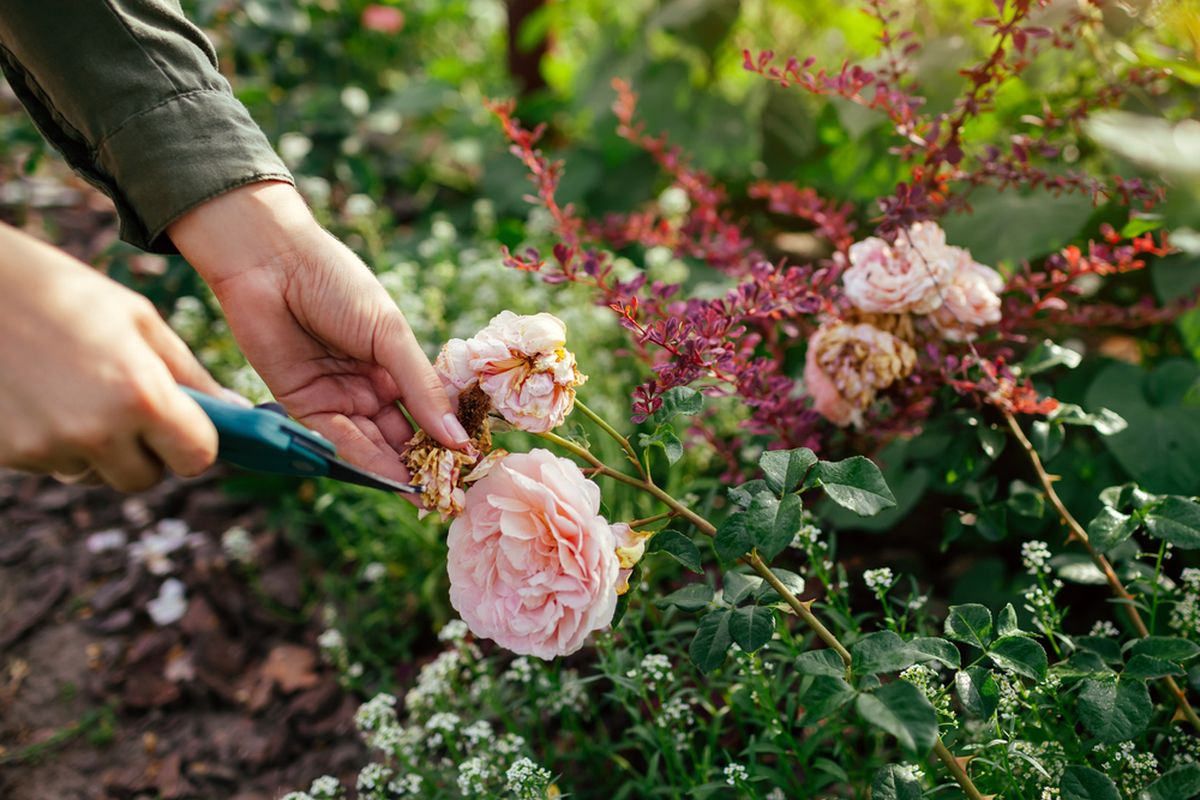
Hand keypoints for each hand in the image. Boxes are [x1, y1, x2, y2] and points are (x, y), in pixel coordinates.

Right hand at [0, 224, 221, 490]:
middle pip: (145, 478)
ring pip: (95, 474)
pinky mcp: (10, 454)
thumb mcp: (136, 319)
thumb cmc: (59, 290)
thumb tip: (234, 412)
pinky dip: (54, 441)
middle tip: (127, 406)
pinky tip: (39, 394)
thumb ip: (189, 373)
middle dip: (145, 451)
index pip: (197, 457)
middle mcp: (98, 432)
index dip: (194, 443)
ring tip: (76, 389)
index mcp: (142, 395)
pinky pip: (53, 463)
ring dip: (96, 449)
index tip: (184, 424)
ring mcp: (49, 448)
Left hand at [168, 182, 468, 484]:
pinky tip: (388, 478)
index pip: (425, 410)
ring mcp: (334, 397)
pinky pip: (335, 438)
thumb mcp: (390, 335)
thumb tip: (459, 437)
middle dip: (422, 464)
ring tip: (424, 496)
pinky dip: (362, 459)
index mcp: (393, 364)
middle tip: (450, 494)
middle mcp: (365, 385)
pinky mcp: (300, 405)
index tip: (471, 464)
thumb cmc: (337, 284)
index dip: (446, 437)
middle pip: (398, 434)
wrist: (270, 262)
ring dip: (394, 470)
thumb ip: (421, 388)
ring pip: (370, 443)